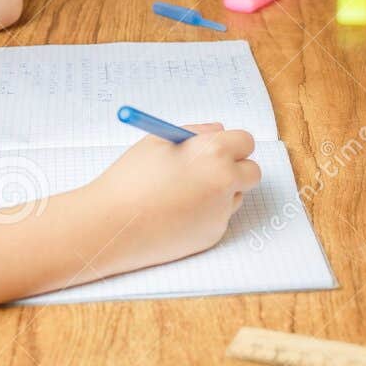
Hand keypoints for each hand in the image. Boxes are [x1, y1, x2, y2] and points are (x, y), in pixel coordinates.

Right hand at [84, 124, 260, 276]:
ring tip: (181, 194)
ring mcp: (221, 211)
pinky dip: (205, 214)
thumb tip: (219, 131)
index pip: (245, 142)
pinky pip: (218, 218)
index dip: (232, 144)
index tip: (220, 148)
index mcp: (214, 152)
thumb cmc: (131, 179)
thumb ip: (196, 132)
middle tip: (211, 169)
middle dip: (237, 168)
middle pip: (252, 172)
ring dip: (221, 192)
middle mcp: (225, 181)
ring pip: (236, 196)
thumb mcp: (158, 142)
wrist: (113, 224)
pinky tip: (175, 214)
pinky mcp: (213, 234)